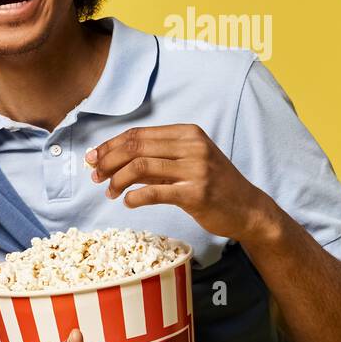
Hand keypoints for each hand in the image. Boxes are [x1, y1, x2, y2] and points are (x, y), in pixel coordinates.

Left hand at [85, 124, 276, 242]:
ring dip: (117, 181)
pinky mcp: (196, 193)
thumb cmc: (212, 184)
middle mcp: (192, 146)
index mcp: (187, 133)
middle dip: (107, 161)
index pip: (137, 134)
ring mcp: (196, 169)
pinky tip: (128, 202)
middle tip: (95, 176)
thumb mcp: (186, 162)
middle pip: (134, 148)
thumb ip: (154, 158)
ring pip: (139, 167)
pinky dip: (134, 197)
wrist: (248, 208)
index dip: (110, 145)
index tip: (93, 158)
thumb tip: (111, 161)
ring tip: (110, 192)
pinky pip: (154, 192)